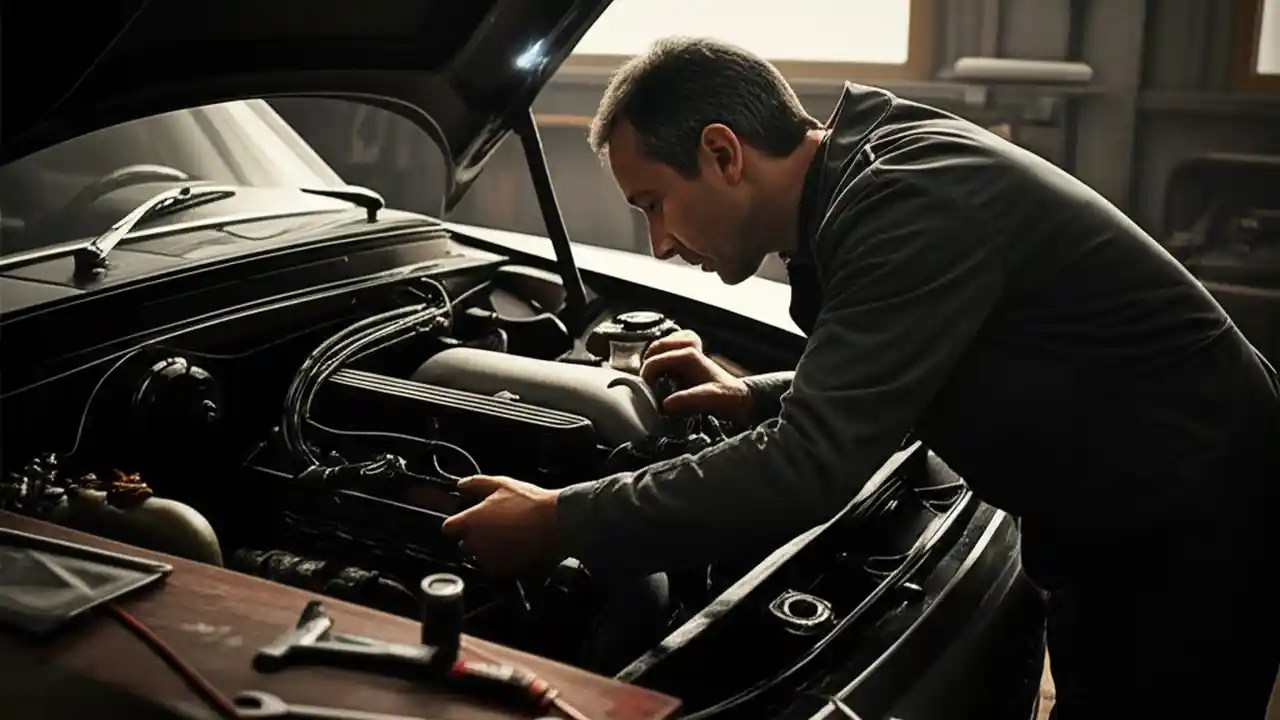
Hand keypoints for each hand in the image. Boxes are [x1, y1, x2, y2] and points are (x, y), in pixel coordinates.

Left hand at [440, 475, 560, 577]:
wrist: (555, 524)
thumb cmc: (529, 502)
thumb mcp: (502, 484)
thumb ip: (476, 483)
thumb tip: (461, 484)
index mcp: (470, 521)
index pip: (448, 527)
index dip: (458, 523)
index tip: (469, 519)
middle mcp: (474, 542)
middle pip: (464, 543)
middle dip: (475, 536)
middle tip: (495, 526)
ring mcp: (487, 558)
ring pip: (479, 556)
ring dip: (488, 549)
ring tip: (508, 537)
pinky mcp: (502, 571)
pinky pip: (494, 567)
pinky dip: (501, 561)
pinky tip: (515, 548)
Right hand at [639, 329, 752, 423]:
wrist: (739, 396)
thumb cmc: (727, 397)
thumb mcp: (710, 399)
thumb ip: (689, 400)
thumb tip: (665, 404)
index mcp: (689, 355)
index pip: (654, 361)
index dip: (646, 378)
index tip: (649, 395)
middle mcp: (688, 348)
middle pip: (654, 349)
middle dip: (648, 367)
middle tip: (650, 387)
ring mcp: (689, 349)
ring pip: (660, 346)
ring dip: (654, 360)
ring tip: (655, 381)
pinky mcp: (689, 354)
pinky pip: (669, 346)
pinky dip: (663, 355)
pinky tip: (664, 370)